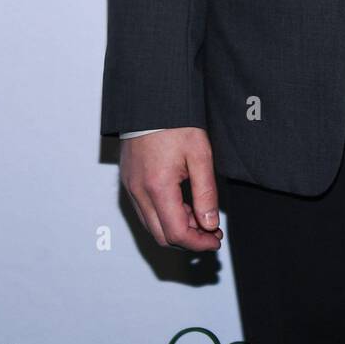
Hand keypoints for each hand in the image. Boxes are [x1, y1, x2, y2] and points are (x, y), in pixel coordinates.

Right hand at [120, 127, 222, 250]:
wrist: (151, 100)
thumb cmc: (175, 122)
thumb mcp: (200, 154)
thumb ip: (206, 192)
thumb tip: (210, 223)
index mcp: (157, 187)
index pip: (177, 233)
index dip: (199, 243)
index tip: (215, 239)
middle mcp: (138, 192)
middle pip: (161, 236)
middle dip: (188, 240)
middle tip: (211, 232)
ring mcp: (131, 187)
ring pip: (152, 226)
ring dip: (176, 229)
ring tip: (200, 217)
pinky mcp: (129, 181)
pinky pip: (145, 211)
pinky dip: (164, 216)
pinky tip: (182, 205)